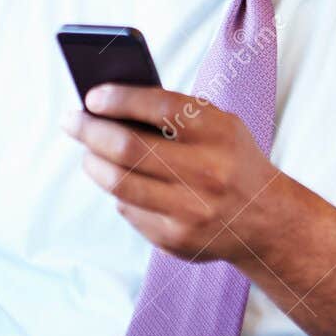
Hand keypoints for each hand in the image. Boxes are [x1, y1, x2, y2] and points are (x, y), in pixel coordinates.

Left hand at [63, 83, 290, 264]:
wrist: (265, 219)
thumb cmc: (230, 160)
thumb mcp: (219, 125)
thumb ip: (174, 113)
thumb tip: (109, 104)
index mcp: (219, 133)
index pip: (160, 107)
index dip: (120, 98)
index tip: (91, 96)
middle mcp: (207, 172)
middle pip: (128, 148)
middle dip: (90, 131)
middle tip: (71, 120)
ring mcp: (191, 210)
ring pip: (120, 184)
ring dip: (93, 163)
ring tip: (87, 151)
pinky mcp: (176, 239)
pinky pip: (128, 210)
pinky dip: (117, 192)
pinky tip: (117, 181)